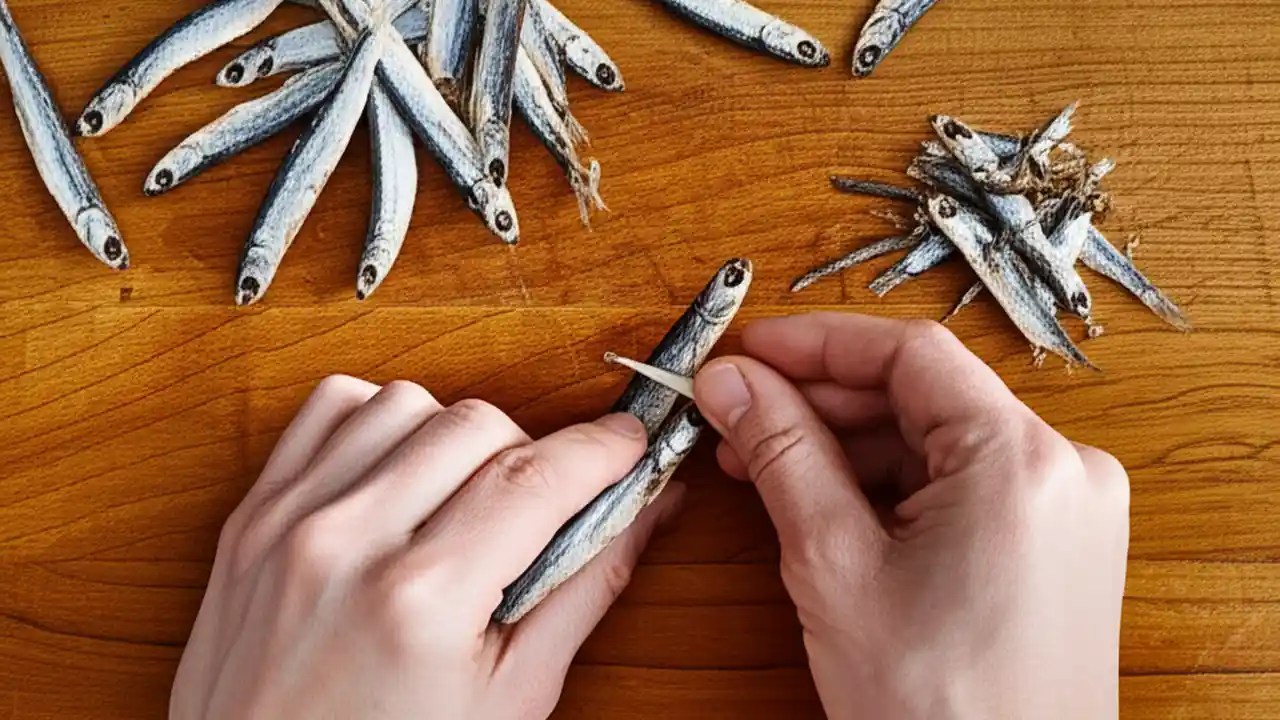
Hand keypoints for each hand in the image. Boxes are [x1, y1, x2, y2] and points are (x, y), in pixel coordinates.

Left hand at [171, 376, 682, 719]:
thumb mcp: (510, 698)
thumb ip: (584, 590)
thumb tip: (647, 509)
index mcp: (420, 602)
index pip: (534, 479)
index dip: (600, 449)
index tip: (630, 443)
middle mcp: (346, 544)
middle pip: (475, 423)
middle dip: (530, 453)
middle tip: (541, 504)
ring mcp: (290, 521)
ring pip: (406, 402)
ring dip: (454, 435)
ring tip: (462, 497)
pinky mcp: (253, 513)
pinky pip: (331, 409)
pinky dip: (379, 421)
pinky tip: (400, 472)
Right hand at [693, 313, 1127, 719]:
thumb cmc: (939, 710)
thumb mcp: (834, 565)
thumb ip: (782, 454)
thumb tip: (733, 382)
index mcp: (1022, 461)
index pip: (910, 354)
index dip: (817, 344)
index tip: (750, 350)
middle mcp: (1063, 470)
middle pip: (923, 394)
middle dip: (822, 402)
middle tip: (739, 413)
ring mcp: (1066, 508)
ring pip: (938, 440)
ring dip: (849, 446)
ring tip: (764, 465)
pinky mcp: (1054, 544)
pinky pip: (962, 484)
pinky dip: (892, 486)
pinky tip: (824, 500)